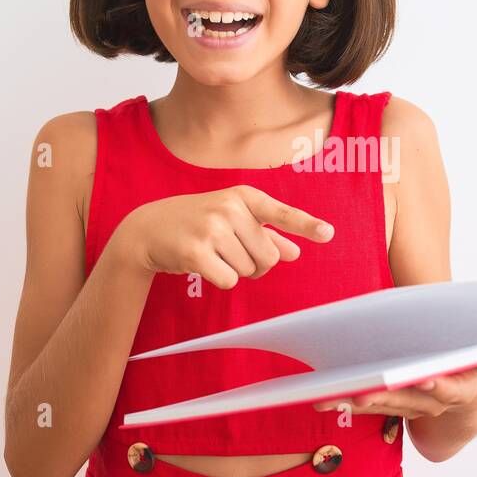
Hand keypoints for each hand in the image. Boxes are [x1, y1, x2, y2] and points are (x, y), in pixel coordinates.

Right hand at [111, 184, 333, 288]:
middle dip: (254, 263)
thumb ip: (265, 235)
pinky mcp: (197, 251)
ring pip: (249, 270)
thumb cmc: (197, 223)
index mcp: (244, 197)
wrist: (148, 228)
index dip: (306, 225)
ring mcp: (213, 228)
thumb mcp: (231, 221)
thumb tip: (294, 252)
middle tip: (228, 251)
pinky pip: (229, 280)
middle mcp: (230, 208)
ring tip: (212, 253)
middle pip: (268, 256)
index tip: (328, 233)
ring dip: (234, 270)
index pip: (280, 213)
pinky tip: (202, 264)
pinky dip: (220, 279)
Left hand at [312, 357, 476, 419]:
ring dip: (354, 401)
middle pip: (405, 400)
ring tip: (329, 395)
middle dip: (384, 395)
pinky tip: (321, 396)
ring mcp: (407, 406)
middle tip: (362, 389)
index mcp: (458, 389)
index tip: (424, 377)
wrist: (461, 402)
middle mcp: (431, 403)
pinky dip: (345, 400)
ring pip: (380, 405)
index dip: (435, 384)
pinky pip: (365, 403)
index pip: (447, 388)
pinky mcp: (387, 404)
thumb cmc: (473, 367)